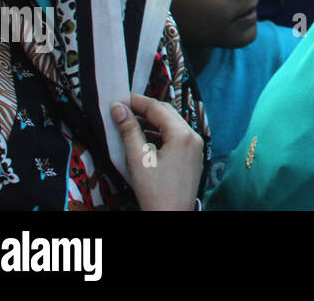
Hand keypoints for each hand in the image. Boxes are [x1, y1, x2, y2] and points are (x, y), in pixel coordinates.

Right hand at [112, 92, 203, 210]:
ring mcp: (195, 148)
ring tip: (130, 122)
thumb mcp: (138, 159)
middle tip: (124, 107)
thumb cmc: (155, 191)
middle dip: (145, 109)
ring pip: (171, 126)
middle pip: (167, 114)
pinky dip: (159, 135)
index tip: (121, 97)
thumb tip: (118, 108)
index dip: (138, 101)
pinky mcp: (192, 157)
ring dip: (151, 122)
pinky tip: (143, 139)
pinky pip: (175, 138)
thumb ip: (128, 131)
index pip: (158, 108)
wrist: (171, 216)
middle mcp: (193, 137)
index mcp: (182, 134)